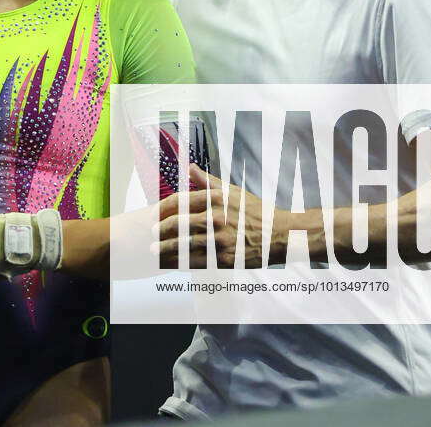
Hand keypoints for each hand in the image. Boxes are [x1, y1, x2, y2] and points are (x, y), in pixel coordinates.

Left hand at [155, 164, 275, 268]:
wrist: (279, 234)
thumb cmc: (254, 211)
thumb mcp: (232, 191)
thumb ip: (207, 181)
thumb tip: (190, 167)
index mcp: (214, 200)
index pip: (179, 203)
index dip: (161, 210)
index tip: (152, 216)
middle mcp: (215, 219)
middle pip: (177, 225)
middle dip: (160, 231)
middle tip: (150, 234)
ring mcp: (219, 241)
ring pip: (183, 245)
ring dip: (165, 249)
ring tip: (154, 251)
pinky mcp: (224, 260)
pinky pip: (196, 262)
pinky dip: (180, 263)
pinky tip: (171, 264)